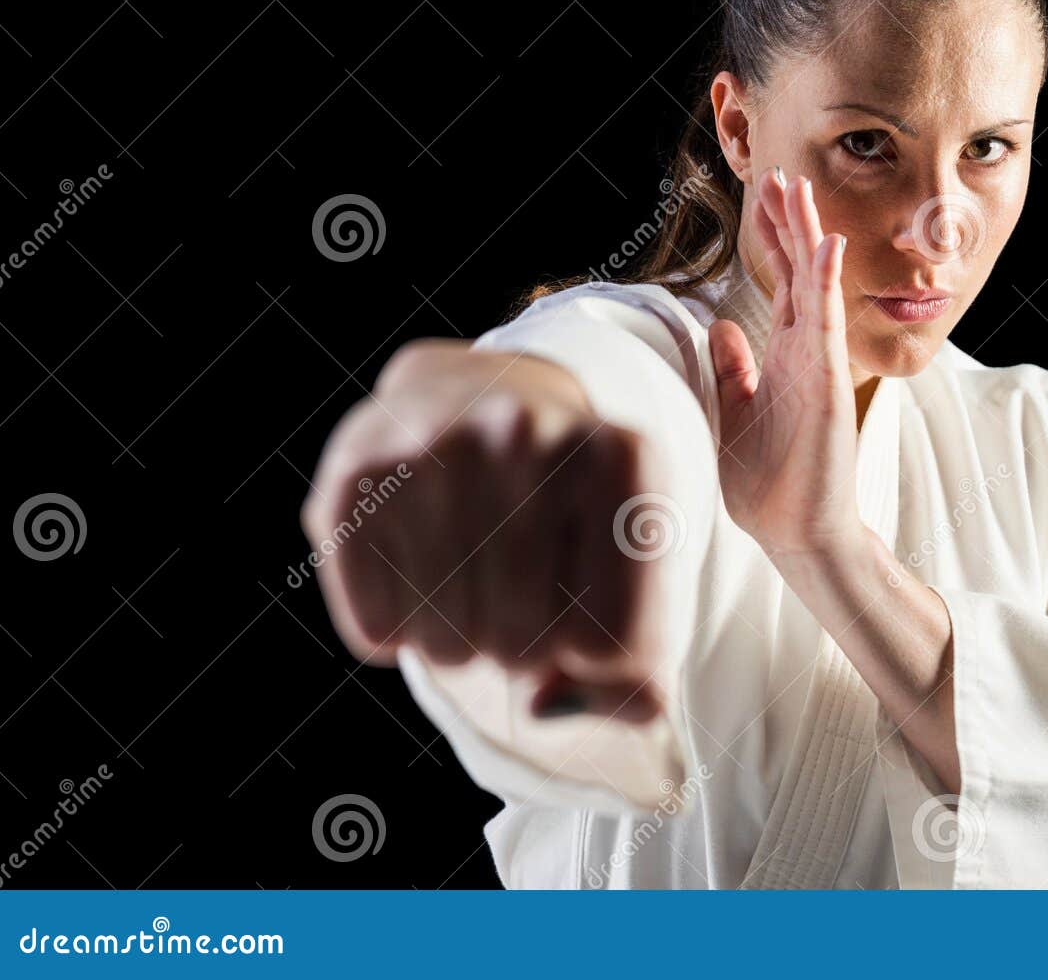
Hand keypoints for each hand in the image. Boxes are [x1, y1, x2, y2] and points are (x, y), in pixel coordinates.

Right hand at [303, 340, 665, 721]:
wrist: (464, 400)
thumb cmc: (561, 512)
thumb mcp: (628, 572)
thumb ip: (632, 680)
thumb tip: (545, 709)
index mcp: (623, 457)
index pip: (615, 649)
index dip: (597, 661)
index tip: (588, 608)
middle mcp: (529, 433)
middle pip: (527, 650)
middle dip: (523, 645)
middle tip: (517, 582)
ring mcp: (436, 447)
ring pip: (449, 649)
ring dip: (459, 640)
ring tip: (468, 568)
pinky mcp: (353, 480)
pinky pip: (379, 632)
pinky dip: (396, 627)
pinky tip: (413, 561)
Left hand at [708, 168, 864, 557]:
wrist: (796, 531)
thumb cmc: (769, 482)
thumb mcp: (736, 412)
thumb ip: (733, 369)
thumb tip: (719, 327)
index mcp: (783, 356)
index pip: (779, 282)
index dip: (771, 239)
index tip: (763, 196)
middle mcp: (803, 351)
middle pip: (797, 271)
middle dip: (787, 222)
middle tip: (780, 172)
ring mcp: (817, 362)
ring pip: (812, 284)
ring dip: (805, 235)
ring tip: (798, 188)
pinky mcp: (826, 380)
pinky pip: (825, 321)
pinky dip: (825, 281)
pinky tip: (826, 245)